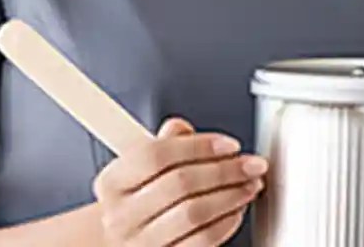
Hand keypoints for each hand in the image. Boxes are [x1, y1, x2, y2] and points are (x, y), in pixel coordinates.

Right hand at [93, 117, 267, 245]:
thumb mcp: (137, 171)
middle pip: (180, 183)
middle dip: (225, 170)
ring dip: (231, 196)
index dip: (198, 146)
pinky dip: (226, 223)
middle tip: (251, 164)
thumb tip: (181, 128)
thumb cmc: (133, 205)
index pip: (156, 155)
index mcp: (112, 183)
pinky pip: (202, 242)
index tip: (230, 144)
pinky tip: (236, 210)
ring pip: (194, 213)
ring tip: (250, 185)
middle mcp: (121, 215)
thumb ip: (162, 145)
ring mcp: (140, 243)